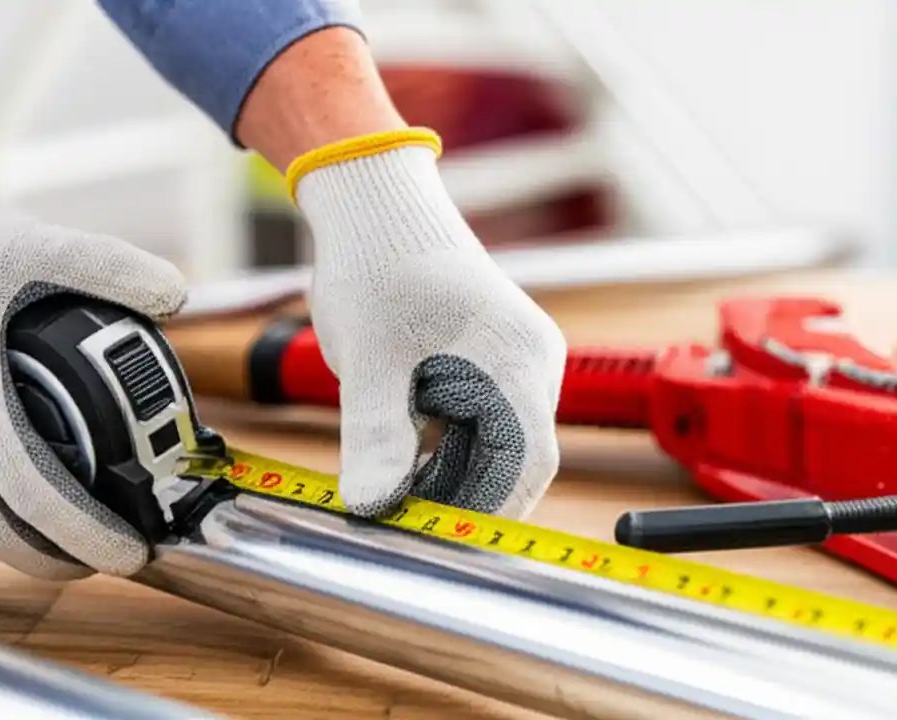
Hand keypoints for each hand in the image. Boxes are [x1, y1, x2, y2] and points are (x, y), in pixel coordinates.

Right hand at [0, 125, 185, 578]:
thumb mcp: (36, 245)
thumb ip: (113, 268)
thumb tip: (177, 293)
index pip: (44, 505)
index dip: (94, 540)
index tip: (133, 555)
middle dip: (58, 562)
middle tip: (106, 558)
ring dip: (11, 549)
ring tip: (61, 541)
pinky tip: (0, 502)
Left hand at [298, 140, 566, 519]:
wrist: (373, 201)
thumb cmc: (377, 264)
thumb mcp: (368, 360)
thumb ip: (375, 435)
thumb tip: (370, 505)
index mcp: (517, 359)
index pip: (526, 460)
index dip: (489, 510)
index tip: (440, 540)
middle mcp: (528, 361)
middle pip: (511, 456)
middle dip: (460, 495)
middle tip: (400, 523)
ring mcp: (511, 358)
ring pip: (491, 441)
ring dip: (447, 474)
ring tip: (391, 494)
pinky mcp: (487, 357)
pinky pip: (476, 418)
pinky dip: (442, 446)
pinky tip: (399, 460)